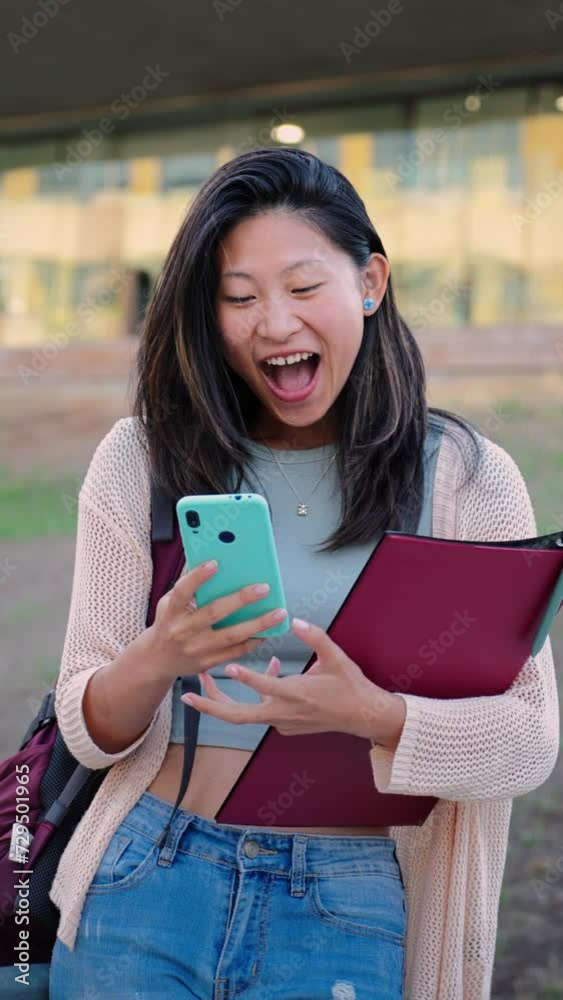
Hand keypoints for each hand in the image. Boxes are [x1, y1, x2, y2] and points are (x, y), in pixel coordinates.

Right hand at [149, 559, 287, 679]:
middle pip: (215, 613)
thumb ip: (189, 587)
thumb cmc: (169, 623)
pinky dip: (253, 641)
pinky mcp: (207, 662)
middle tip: (264, 588)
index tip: (215, 563)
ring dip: (258, 624)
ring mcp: (196, 649)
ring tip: (278, 612)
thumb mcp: (169, 604)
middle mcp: (183, 631)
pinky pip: (235, 651)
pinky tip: (268, 631)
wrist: (157, 660)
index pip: (183, 592)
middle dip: (241, 599)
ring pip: (231, 635)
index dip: (197, 577)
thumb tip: (214, 564)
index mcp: (171, 611)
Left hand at [181, 616, 405, 746]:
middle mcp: (284, 712)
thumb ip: (315, 638)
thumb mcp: (337, 658)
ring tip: (206, 679)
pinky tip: (272, 669)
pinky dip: (257, 693)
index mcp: (297, 694)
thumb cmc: (350, 686)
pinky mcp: (285, 725)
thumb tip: (295, 620)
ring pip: (246, 713)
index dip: (247, 677)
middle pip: (238, 716)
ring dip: (225, 699)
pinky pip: (262, 710)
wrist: (363, 717)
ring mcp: (282, 722)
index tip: (228, 666)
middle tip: (186, 695)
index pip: (266, 687)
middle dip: (210, 706)